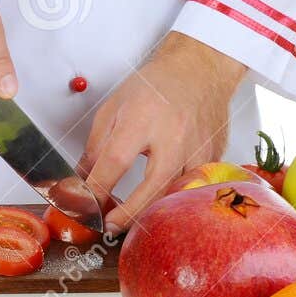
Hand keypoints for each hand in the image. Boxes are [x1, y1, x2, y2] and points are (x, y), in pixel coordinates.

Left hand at [78, 34, 247, 233]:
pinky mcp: (214, 157)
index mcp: (142, 118)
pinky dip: (176, 200)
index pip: (115, 163)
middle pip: (152, 187)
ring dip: (152, 212)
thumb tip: (81, 181)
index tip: (86, 206)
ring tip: (132, 220)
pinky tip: (161, 205)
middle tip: (109, 226)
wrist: (199, 70)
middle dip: (128, 214)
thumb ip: (95, 148)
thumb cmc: (155, 86)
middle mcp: (174, 135)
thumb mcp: (113, 109)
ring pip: (176, 194)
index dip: (97, 189)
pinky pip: (194, 188)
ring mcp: (198, 148)